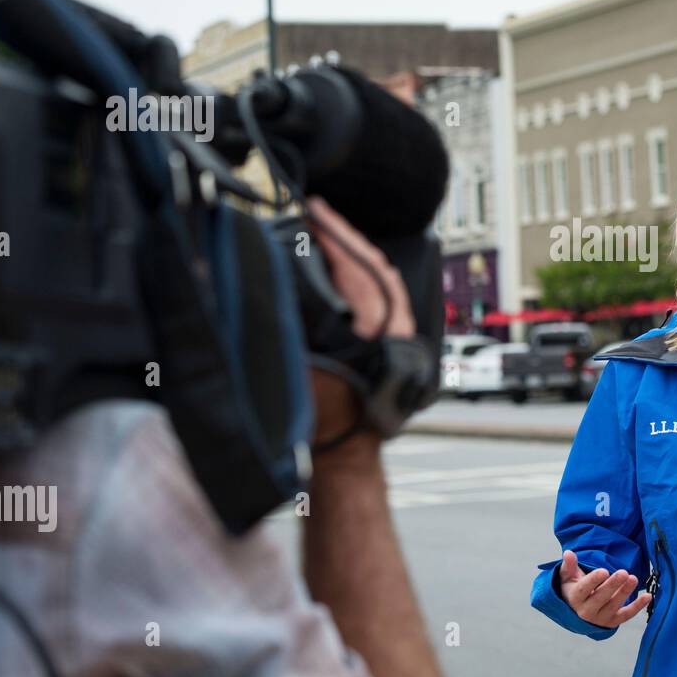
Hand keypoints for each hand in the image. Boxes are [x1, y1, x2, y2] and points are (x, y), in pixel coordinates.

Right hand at [305, 195, 415, 445]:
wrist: (346, 463)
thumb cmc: (320, 426)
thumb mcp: (292, 373)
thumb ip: (287, 326)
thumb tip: (274, 279)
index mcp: (374, 333)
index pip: (357, 269)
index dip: (334, 236)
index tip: (312, 213)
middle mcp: (395, 331)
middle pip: (377, 268)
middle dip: (348, 237)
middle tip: (319, 214)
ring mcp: (402, 339)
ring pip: (386, 281)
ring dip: (359, 254)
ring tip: (331, 234)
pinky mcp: (399, 347)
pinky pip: (388, 298)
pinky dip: (369, 276)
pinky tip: (349, 270)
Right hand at [558, 550, 650, 626]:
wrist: (576, 612)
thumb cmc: (573, 589)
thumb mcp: (567, 576)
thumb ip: (569, 565)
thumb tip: (568, 553)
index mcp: (575, 598)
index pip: (584, 589)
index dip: (593, 580)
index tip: (604, 571)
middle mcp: (586, 612)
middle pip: (600, 598)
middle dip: (613, 585)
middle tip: (623, 572)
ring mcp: (600, 618)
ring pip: (614, 606)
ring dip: (625, 592)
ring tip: (634, 578)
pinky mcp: (612, 622)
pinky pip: (626, 615)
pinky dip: (637, 607)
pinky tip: (648, 596)